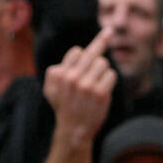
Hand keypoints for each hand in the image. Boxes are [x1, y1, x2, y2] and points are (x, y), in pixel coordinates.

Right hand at [43, 27, 115, 145]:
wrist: (73, 130)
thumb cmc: (64, 106)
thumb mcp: (51, 88)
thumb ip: (58, 69)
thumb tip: (78, 51)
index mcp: (58, 75)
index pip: (77, 52)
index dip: (83, 56)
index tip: (96, 45)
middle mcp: (71, 78)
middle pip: (92, 54)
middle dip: (99, 52)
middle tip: (109, 31)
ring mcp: (86, 85)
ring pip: (103, 63)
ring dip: (102, 72)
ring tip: (94, 84)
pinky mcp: (100, 93)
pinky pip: (111, 74)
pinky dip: (109, 81)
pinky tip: (101, 91)